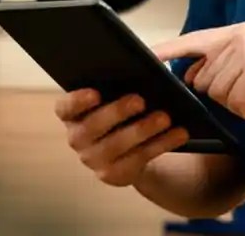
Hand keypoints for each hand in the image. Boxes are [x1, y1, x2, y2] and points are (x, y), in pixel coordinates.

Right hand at [54, 88, 190, 186]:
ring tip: (165, 117)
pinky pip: (138, 159)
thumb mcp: (114, 95)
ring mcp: (93, 159)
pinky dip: (161, 145)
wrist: (129, 146)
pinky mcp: (114, 175)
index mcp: (72, 114)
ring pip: (116, 146)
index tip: (96, 92)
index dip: (77, 101)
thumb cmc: (121, 110)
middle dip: (117, 112)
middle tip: (140, 100)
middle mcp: (77, 138)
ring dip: (142, 130)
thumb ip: (117, 84)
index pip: (65, 108)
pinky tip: (178, 134)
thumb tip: (141, 68)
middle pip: (92, 127)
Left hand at [153, 22, 244, 119]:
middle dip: (225, 93)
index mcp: (236, 32)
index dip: (166, 50)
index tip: (144, 57)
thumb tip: (195, 76)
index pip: (192, 40)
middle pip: (203, 80)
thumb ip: (229, 59)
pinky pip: (237, 105)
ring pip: (219, 95)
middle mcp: (237, 40)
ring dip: (242, 103)